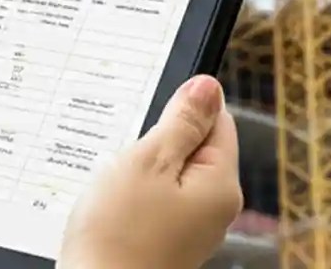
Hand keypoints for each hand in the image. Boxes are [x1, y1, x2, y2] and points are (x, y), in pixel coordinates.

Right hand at [59, 75, 242, 268]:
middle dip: (153, 143)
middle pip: (191, 148)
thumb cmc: (118, 238)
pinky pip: (151, 204)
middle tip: (125, 158)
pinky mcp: (162, 243)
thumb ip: (181, 122)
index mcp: (220, 184)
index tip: (149, 120)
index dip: (180, 111)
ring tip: (113, 188)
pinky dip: (129, 199)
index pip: (217, 120)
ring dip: (136, 171)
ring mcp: (188, 229)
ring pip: (165, 176)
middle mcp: (213, 209)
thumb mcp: (148, 161)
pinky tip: (109, 209)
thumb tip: (208, 87)